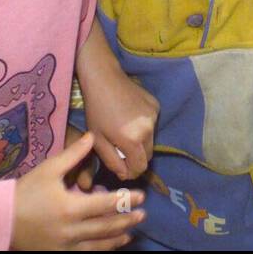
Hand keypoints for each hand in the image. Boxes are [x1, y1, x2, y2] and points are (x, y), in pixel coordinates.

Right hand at [11, 132, 144, 249]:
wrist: (0, 219)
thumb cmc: (25, 192)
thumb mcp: (48, 169)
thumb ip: (73, 154)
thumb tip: (92, 136)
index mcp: (70, 207)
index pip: (106, 204)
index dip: (125, 200)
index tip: (140, 196)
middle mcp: (70, 230)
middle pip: (106, 226)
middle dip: (126, 220)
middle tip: (143, 214)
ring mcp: (65, 246)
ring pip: (98, 245)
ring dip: (117, 238)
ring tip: (131, 232)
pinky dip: (101, 250)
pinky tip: (110, 246)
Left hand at [76, 23, 157, 180]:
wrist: (104, 79)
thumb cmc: (96, 110)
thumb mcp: (98, 140)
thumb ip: (112, 161)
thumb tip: (124, 174)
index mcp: (132, 140)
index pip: (140, 167)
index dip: (132, 172)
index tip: (123, 170)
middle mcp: (148, 129)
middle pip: (148, 155)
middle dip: (136, 158)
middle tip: (122, 153)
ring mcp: (154, 116)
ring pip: (151, 140)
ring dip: (141, 143)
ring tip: (125, 134)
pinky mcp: (156, 106)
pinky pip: (152, 125)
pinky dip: (144, 127)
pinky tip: (130, 118)